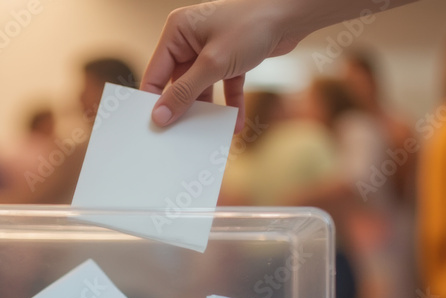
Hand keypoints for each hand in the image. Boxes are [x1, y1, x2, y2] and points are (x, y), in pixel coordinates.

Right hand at [141, 0, 310, 131]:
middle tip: (181, 134)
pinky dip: (230, 103)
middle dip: (184, 108)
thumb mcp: (213, 64)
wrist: (291, 14)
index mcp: (177, 32)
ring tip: (207, 132)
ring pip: (202, 88)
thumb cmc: (251, 25)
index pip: (156, 73)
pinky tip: (235, 123)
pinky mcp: (230, 59)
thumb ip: (185, 92)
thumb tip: (161, 116)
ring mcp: (210, 50)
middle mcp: (190, 39)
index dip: (155, 101)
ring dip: (208, 110)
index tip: (156, 127)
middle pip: (178, 83)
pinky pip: (224, 87)